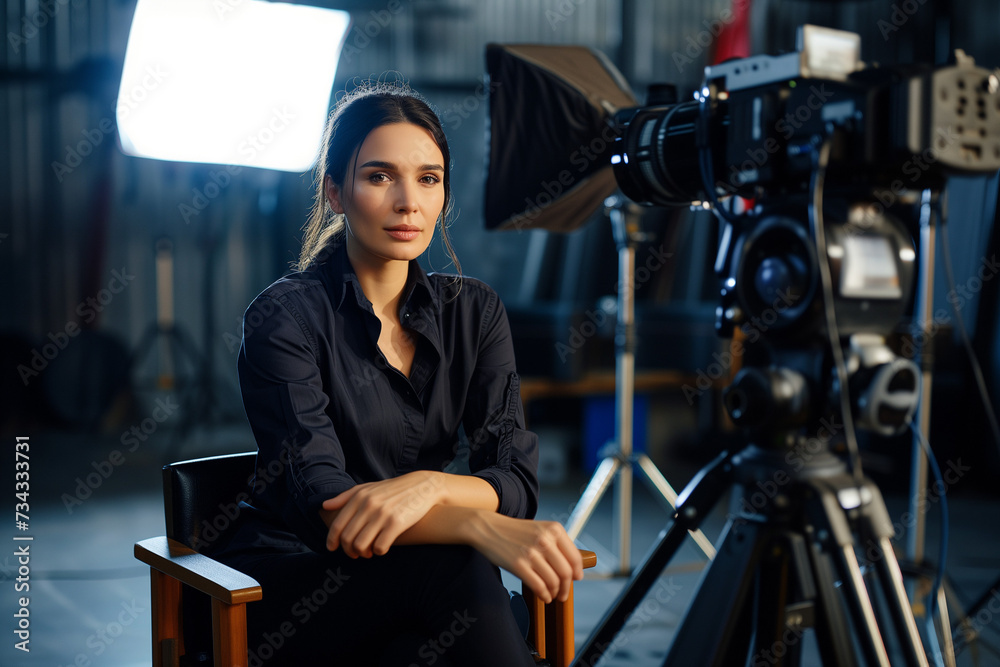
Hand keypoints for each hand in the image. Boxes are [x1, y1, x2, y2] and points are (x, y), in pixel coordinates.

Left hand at [321, 471, 442, 557]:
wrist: (423, 486)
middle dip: (348, 550)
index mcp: (359, 497)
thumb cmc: (392, 489)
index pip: (338, 525)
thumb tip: (324, 506)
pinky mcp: (397, 524)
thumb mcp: (368, 488)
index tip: (332, 549)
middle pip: (347, 538)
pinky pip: (380, 547)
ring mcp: (383, 515)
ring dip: (362, 554)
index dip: (332, 541)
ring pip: (361, 546)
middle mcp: (369, 505)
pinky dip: (378, 552)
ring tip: (367, 552)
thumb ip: (345, 497)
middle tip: (354, 553)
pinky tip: (381, 548)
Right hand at [466, 513, 582, 603]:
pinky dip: (544, 595)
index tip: (576, 579)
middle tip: (563, 594)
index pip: (574, 557)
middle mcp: (545, 540)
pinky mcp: (518, 565)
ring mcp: (531, 553)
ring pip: (553, 582)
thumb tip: (573, 570)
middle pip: (566, 572)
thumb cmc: (514, 531)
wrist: (488, 528)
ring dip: (555, 593)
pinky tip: (543, 596)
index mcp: (554, 529)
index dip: (577, 572)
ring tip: (551, 594)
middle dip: (566, 588)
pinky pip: (539, 586)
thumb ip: (557, 545)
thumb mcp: (540, 529)